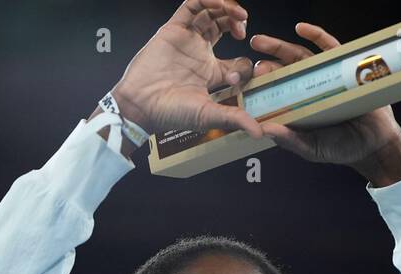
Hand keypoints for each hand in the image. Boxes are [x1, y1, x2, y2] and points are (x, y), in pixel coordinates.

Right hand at [112, 0, 263, 139]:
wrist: (141, 104)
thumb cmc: (170, 113)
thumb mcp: (209, 114)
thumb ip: (234, 119)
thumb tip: (259, 133)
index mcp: (210, 73)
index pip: (237, 60)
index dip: (245, 62)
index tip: (242, 73)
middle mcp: (199, 52)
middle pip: (224, 26)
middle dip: (237, 23)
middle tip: (243, 30)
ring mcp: (187, 38)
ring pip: (211, 12)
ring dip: (227, 9)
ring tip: (239, 16)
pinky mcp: (174, 28)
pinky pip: (192, 5)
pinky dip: (208, 0)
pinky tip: (220, 5)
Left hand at [250, 22, 400, 178]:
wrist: (376, 144)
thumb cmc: (343, 148)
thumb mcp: (313, 148)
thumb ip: (290, 140)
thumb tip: (264, 131)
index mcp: (297, 107)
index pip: (275, 91)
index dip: (262, 83)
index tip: (249, 77)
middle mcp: (308, 88)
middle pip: (284, 68)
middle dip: (268, 57)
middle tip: (253, 47)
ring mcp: (325, 76)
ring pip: (300, 56)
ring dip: (280, 45)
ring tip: (262, 41)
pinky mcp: (344, 67)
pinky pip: (329, 48)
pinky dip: (316, 36)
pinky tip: (301, 29)